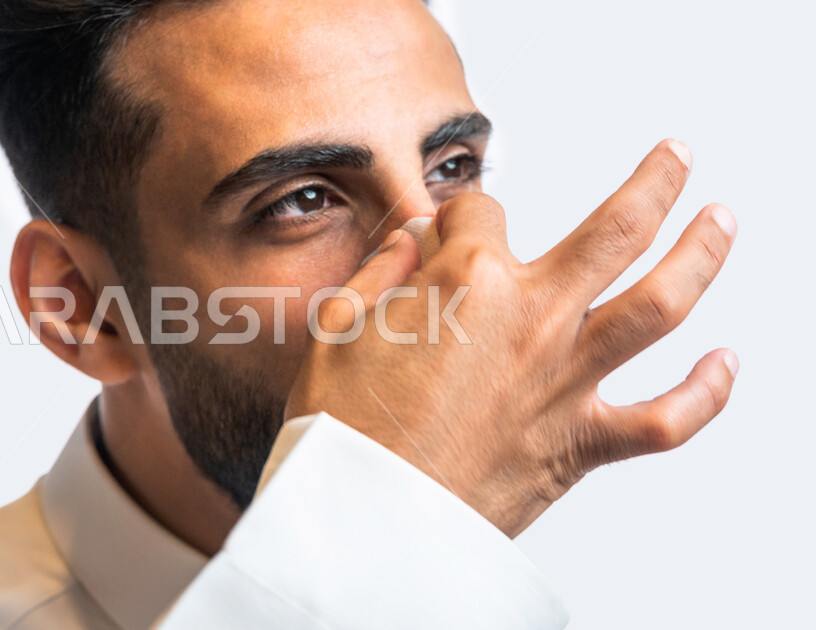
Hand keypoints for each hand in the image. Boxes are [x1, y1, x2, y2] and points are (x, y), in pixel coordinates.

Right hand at [284, 140, 737, 536]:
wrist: (363, 520)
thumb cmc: (344, 432)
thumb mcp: (335, 330)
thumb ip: (378, 272)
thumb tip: (407, 239)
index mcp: (467, 282)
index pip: (482, 213)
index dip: (462, 215)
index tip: (450, 230)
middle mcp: (533, 320)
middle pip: (618, 229)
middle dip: (656, 181)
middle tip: (677, 158)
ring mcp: (565, 380)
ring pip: (662, 303)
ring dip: (703, 254)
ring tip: (722, 222)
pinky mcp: (581, 442)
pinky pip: (667, 419)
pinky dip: (706, 393)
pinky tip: (724, 364)